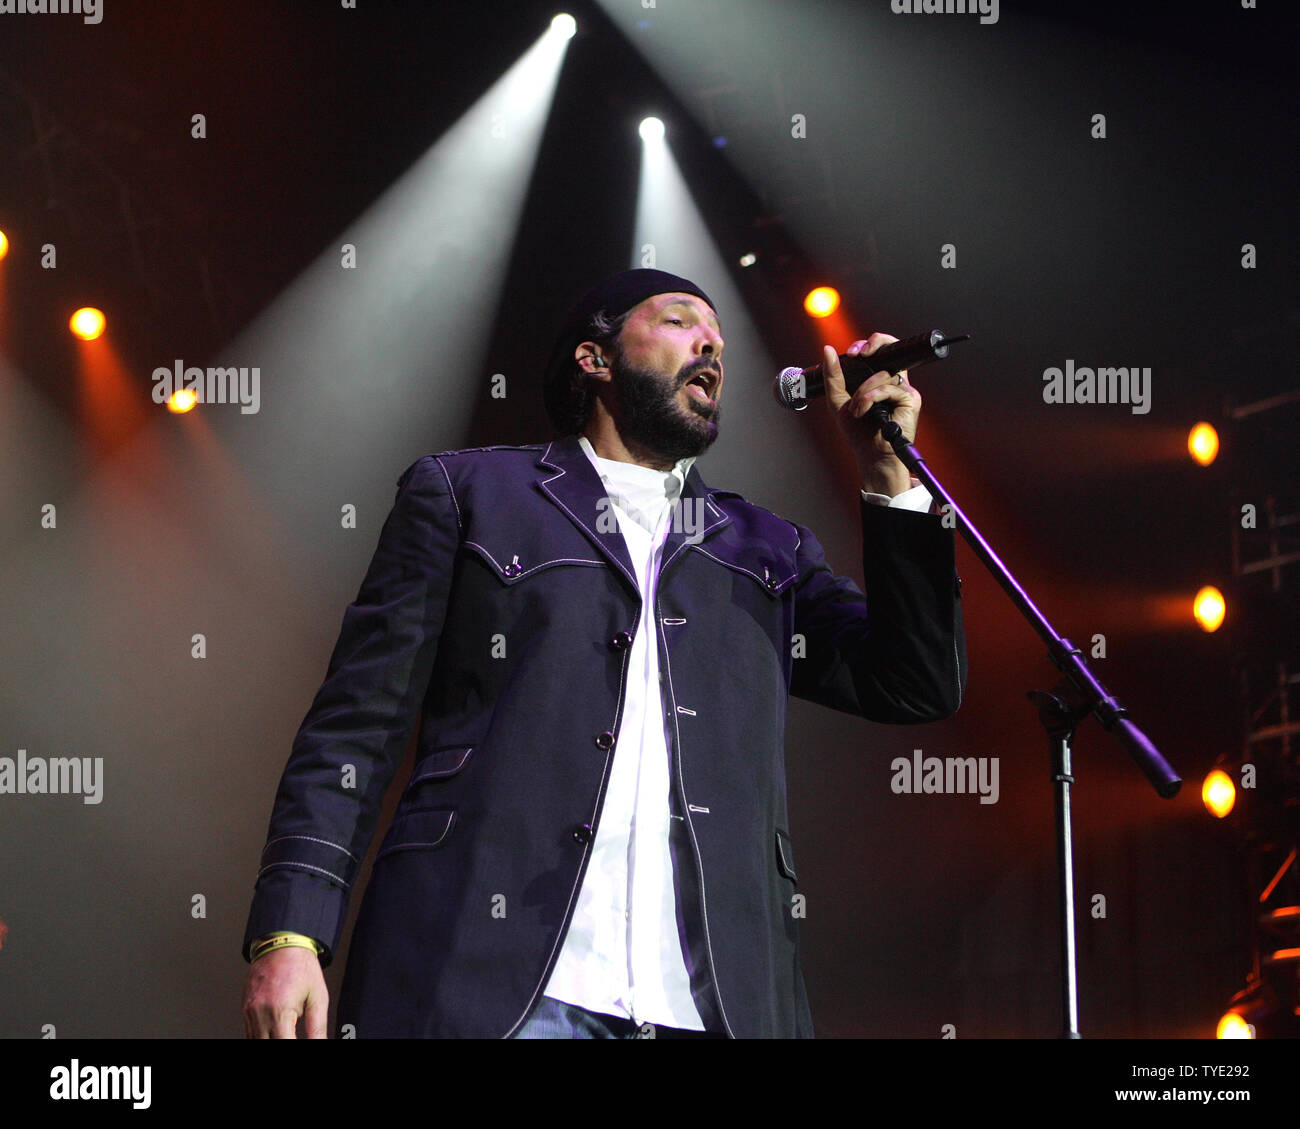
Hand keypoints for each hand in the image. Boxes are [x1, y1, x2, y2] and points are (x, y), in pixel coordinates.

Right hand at [242, 945, 328, 1037]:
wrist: (282, 943)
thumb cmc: (301, 967)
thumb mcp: (318, 997)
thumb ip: (317, 1028)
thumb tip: (321, 1042)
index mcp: (280, 1011)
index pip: (284, 1044)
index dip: (295, 1045)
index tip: (304, 1040)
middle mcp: (260, 1013)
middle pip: (266, 1044)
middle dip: (283, 1040)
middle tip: (293, 1033)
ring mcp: (249, 1012)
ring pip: (255, 1041)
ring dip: (271, 1039)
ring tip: (287, 1030)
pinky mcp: (245, 1009)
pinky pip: (249, 1033)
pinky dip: (261, 1036)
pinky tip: (275, 1031)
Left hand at [821, 336, 921, 496]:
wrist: (870, 454)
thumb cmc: (858, 431)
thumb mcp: (838, 400)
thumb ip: (833, 376)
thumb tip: (828, 350)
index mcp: (880, 379)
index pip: (882, 350)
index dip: (872, 343)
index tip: (852, 353)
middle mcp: (894, 382)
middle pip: (889, 351)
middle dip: (873, 345)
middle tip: (857, 354)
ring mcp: (904, 389)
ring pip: (883, 374)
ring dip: (862, 392)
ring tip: (856, 410)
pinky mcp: (911, 399)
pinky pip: (889, 388)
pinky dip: (871, 398)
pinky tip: (864, 411)